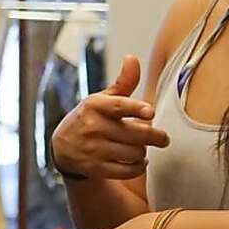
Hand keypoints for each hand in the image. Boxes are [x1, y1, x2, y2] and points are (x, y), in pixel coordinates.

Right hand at [49, 55, 169, 181]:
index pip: (118, 106)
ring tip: (142, 147)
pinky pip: (127, 170)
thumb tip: (133, 58)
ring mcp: (93, 149)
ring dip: (143, 152)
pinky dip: (138, 166)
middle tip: (164, 138)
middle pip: (135, 134)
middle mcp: (93, 126)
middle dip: (155, 137)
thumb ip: (123, 82)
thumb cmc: (91, 118)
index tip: (150, 111)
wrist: (64, 146)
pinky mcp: (96, 168)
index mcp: (95, 105)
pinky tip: (138, 161)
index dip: (135, 108)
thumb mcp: (102, 99)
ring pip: (134, 153)